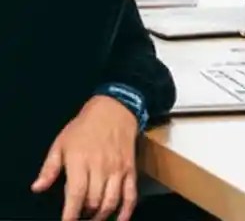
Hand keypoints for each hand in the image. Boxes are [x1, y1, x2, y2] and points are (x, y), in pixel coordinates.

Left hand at [32, 95, 139, 220]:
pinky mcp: (130, 169)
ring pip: (111, 201)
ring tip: (93, 219)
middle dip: (85, 215)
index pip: (77, 194)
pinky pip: (131, 194)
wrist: (115, 110)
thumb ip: (49, 167)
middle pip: (94, 201)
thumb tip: (38, 187)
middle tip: (79, 218)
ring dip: (102, 215)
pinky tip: (120, 220)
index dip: (71, 213)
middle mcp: (101, 167)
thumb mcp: (61, 143)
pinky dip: (127, 211)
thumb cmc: (84, 127)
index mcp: (80, 160)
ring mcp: (118, 169)